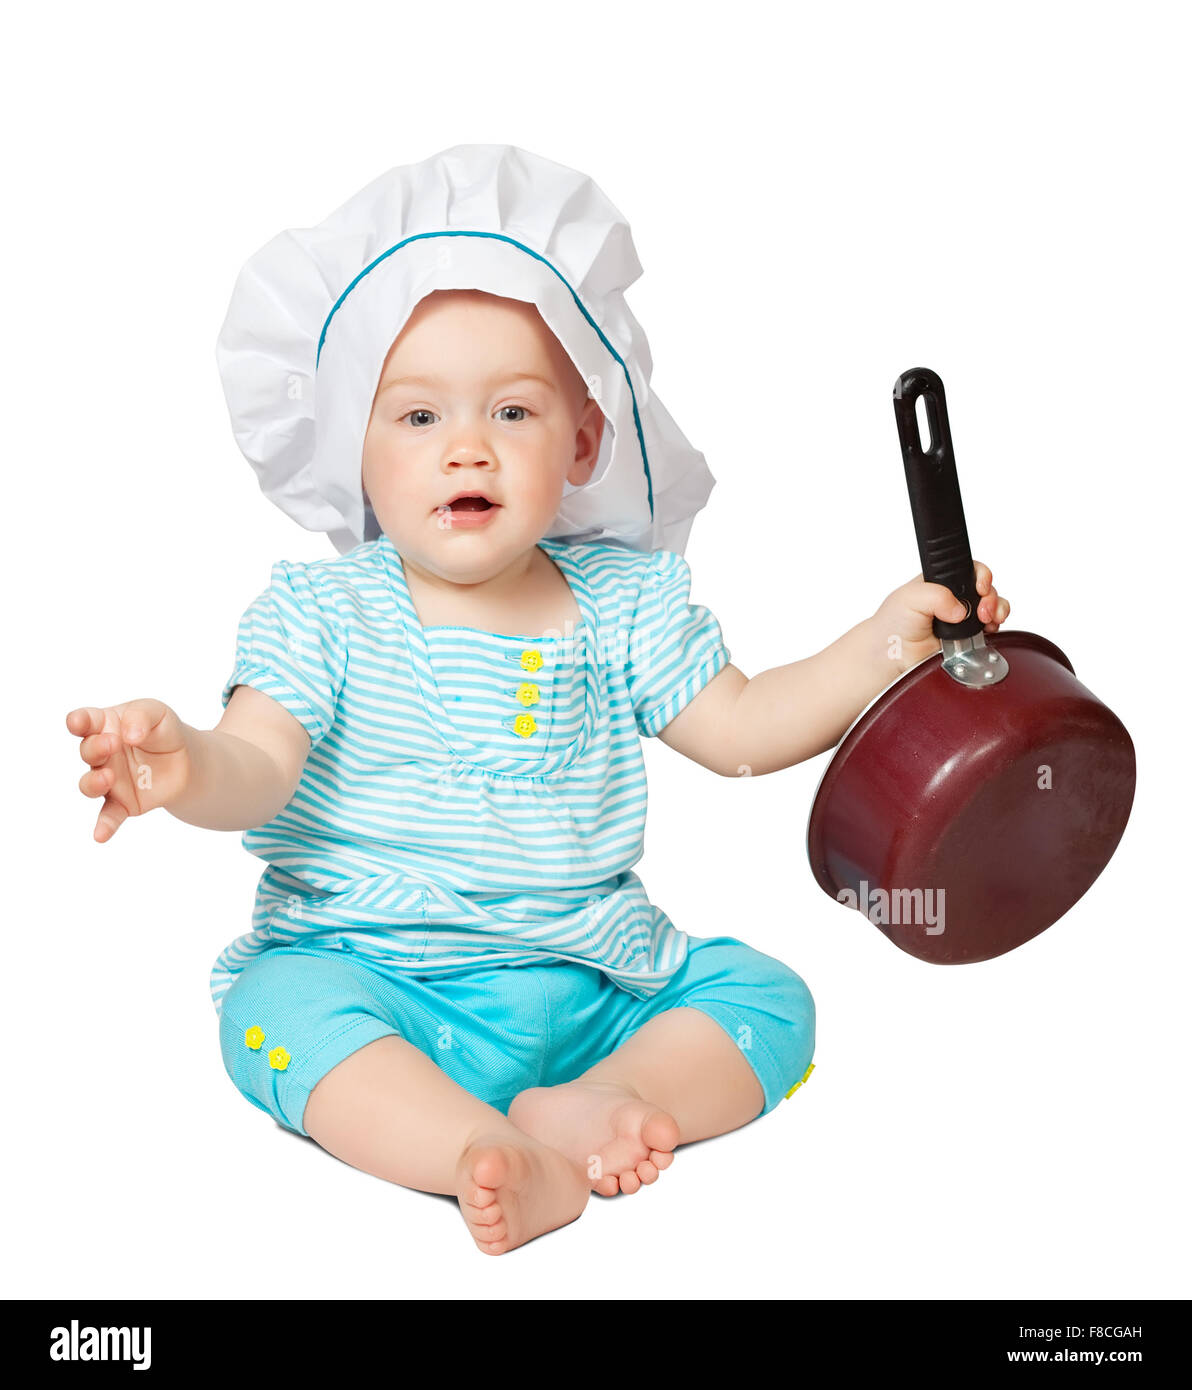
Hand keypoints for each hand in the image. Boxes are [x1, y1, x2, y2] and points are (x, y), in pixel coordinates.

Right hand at [66, 699, 191, 842]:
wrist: (187, 762)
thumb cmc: (164, 731)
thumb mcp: (158, 713)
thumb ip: (141, 716)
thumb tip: (129, 735)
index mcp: (105, 725)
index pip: (84, 721)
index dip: (78, 721)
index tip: (77, 723)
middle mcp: (101, 754)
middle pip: (87, 751)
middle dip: (95, 748)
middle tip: (113, 744)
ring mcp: (109, 779)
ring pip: (90, 784)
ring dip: (94, 782)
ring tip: (108, 778)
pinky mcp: (122, 803)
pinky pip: (108, 816)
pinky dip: (104, 825)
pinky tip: (100, 836)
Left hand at [874, 561, 1010, 674]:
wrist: (892, 656)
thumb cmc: (894, 623)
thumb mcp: (910, 598)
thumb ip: (936, 596)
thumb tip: (960, 609)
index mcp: (941, 581)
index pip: (970, 569)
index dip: (981, 575)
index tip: (980, 586)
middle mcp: (955, 598)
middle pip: (987, 588)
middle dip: (990, 596)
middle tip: (982, 609)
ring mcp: (964, 618)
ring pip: (994, 606)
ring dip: (997, 610)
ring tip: (987, 619)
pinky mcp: (969, 638)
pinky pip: (991, 629)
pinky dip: (995, 628)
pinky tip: (988, 630)